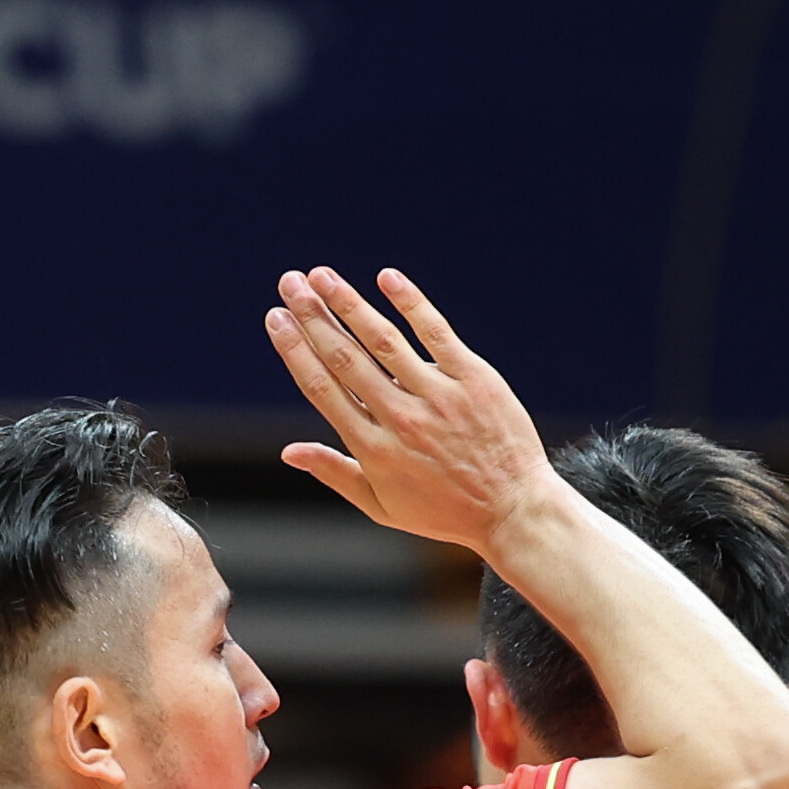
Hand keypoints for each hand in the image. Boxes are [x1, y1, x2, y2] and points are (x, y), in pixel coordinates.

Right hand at [267, 267, 549, 561]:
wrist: (513, 511)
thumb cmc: (445, 512)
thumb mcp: (383, 506)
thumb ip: (335, 473)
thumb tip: (288, 451)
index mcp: (374, 449)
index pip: (323, 388)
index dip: (295, 349)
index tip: (276, 319)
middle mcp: (401, 419)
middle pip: (345, 358)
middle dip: (313, 316)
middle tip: (289, 283)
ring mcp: (438, 396)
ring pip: (384, 340)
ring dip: (349, 303)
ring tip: (322, 276)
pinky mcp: (473, 379)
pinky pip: (436, 333)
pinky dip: (410, 303)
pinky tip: (386, 278)